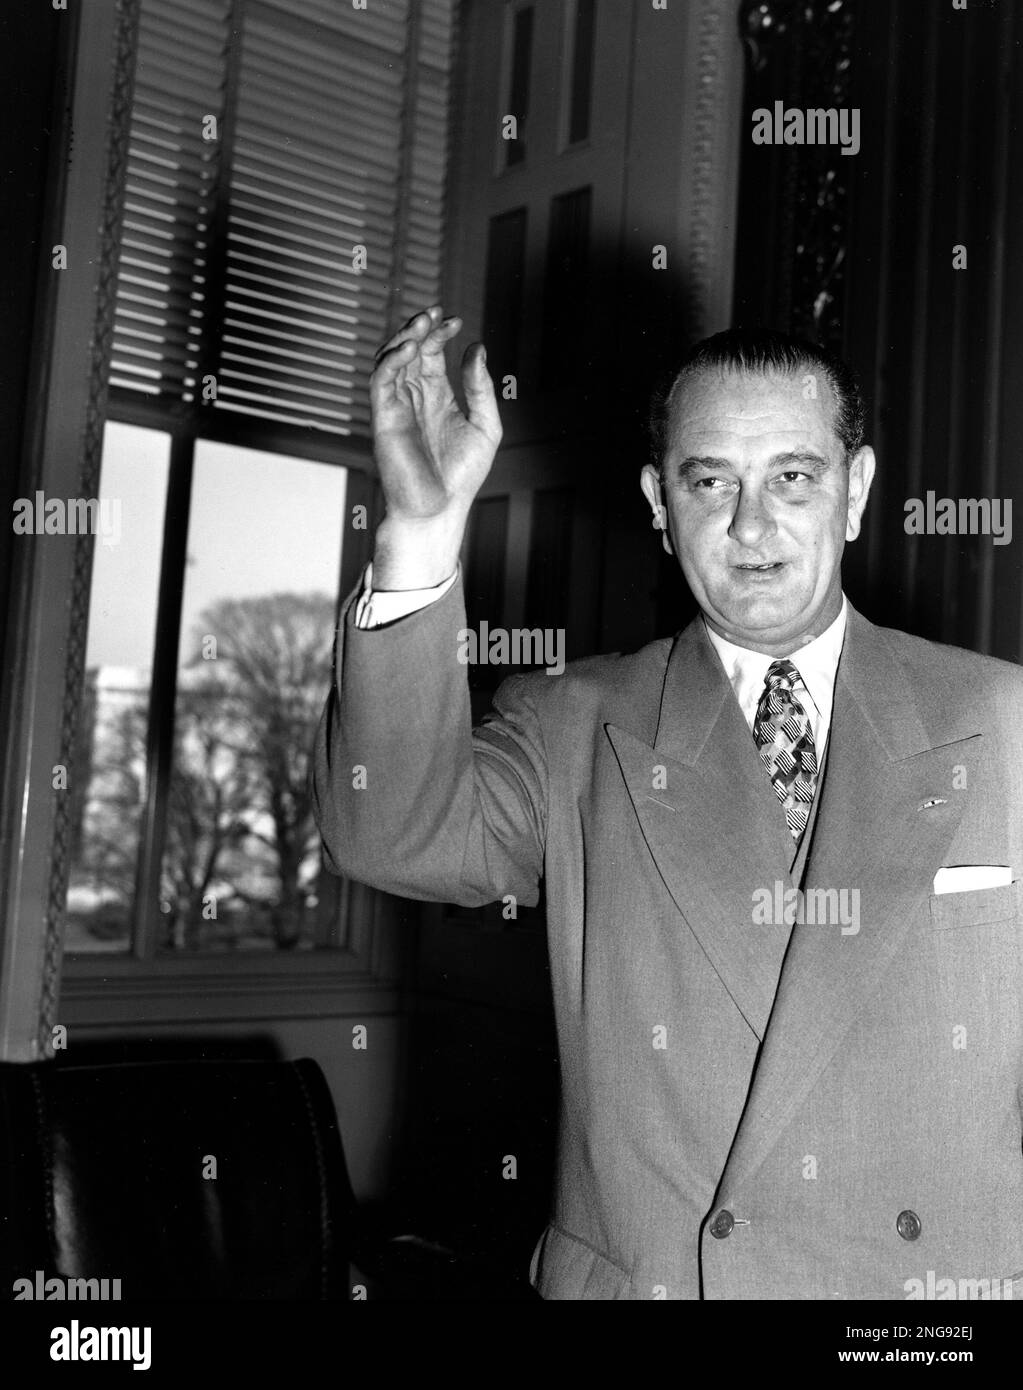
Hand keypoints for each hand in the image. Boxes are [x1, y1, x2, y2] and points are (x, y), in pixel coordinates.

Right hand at [371, 305, 501, 524]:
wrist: (439, 509)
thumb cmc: (462, 476)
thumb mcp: (485, 426)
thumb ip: (480, 388)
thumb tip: (477, 349)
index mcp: (437, 397)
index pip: (432, 355)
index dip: (441, 334)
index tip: (456, 321)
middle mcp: (414, 397)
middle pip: (410, 350)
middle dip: (420, 328)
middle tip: (434, 312)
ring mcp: (397, 405)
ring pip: (390, 359)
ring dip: (404, 337)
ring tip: (422, 322)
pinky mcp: (384, 417)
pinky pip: (381, 380)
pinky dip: (391, 360)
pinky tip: (409, 348)